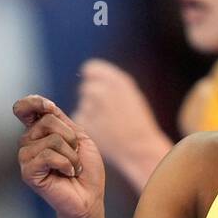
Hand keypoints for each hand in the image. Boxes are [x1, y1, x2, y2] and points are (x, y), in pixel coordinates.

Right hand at [13, 95, 104, 217]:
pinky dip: (65, 164)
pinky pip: (48, 156)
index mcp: (38, 131)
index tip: (50, 107)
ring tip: (71, 168)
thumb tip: (45, 106)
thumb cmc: (86, 169)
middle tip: (74, 156)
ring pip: (51, 139)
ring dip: (70, 155)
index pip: (24, 108)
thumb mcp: (78, 136)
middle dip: (70, 137)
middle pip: (47, 120)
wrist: (89, 197)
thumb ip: (61, 120)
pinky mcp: (28, 172)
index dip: (34, 102)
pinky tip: (67, 174)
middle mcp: (28, 142)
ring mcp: (26, 158)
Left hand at [73, 59, 170, 191]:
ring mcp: (90, 107)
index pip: (90, 69)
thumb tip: (88, 74)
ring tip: (107, 124)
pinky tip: (101, 132)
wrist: (138, 148)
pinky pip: (79, 117)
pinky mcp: (83, 122)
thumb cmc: (137, 122)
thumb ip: (110, 82)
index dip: (93, 79)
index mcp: (115, 80)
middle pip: (86, 88)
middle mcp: (101, 90)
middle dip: (92, 98)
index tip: (100, 89)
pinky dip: (87, 124)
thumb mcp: (130, 94)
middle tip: (107, 113)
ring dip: (90, 112)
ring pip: (83, 104)